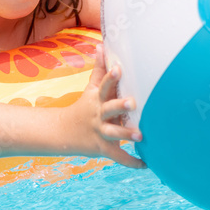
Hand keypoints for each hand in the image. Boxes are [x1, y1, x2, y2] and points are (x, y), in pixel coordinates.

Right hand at [66, 45, 146, 168]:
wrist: (64, 133)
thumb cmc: (84, 107)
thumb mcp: (90, 89)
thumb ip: (99, 69)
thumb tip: (101, 45)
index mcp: (97, 99)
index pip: (103, 85)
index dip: (110, 77)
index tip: (119, 68)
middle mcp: (98, 115)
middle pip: (109, 109)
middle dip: (120, 106)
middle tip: (133, 103)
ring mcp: (100, 132)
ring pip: (114, 134)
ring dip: (126, 134)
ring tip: (141, 136)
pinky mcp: (103, 148)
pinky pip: (117, 156)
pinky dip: (131, 162)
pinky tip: (146, 165)